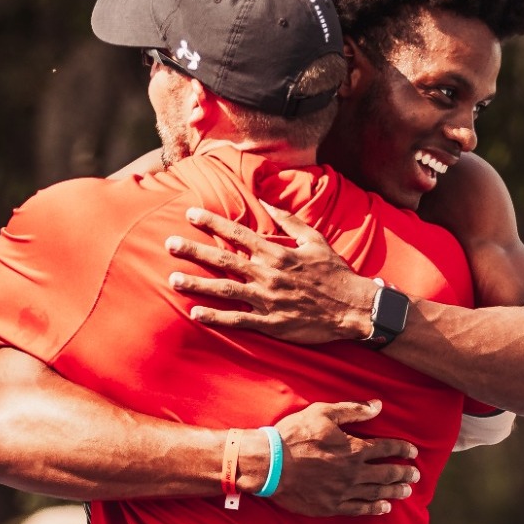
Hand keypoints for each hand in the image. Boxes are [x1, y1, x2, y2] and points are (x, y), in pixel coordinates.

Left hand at [165, 205, 379, 343]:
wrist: (354, 309)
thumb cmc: (335, 274)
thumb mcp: (316, 240)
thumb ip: (290, 220)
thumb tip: (268, 200)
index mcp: (278, 253)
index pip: (238, 234)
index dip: (212, 223)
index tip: (190, 214)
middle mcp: (269, 274)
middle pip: (224, 260)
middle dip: (194, 251)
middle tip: (169, 244)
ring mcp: (268, 300)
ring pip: (225, 290)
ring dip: (197, 284)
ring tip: (173, 279)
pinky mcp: (271, 323)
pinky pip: (238, 320)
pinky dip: (216, 317)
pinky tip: (196, 314)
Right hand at [266, 401, 418, 517]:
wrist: (270, 465)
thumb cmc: (294, 436)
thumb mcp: (322, 413)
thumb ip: (352, 410)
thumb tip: (378, 405)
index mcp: (354, 448)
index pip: (387, 449)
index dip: (403, 449)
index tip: (414, 452)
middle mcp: (354, 472)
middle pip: (387, 473)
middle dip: (404, 473)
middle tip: (415, 475)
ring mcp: (343, 491)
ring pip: (377, 492)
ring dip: (394, 491)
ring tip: (406, 491)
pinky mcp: (331, 505)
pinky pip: (359, 508)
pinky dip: (374, 508)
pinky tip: (384, 508)